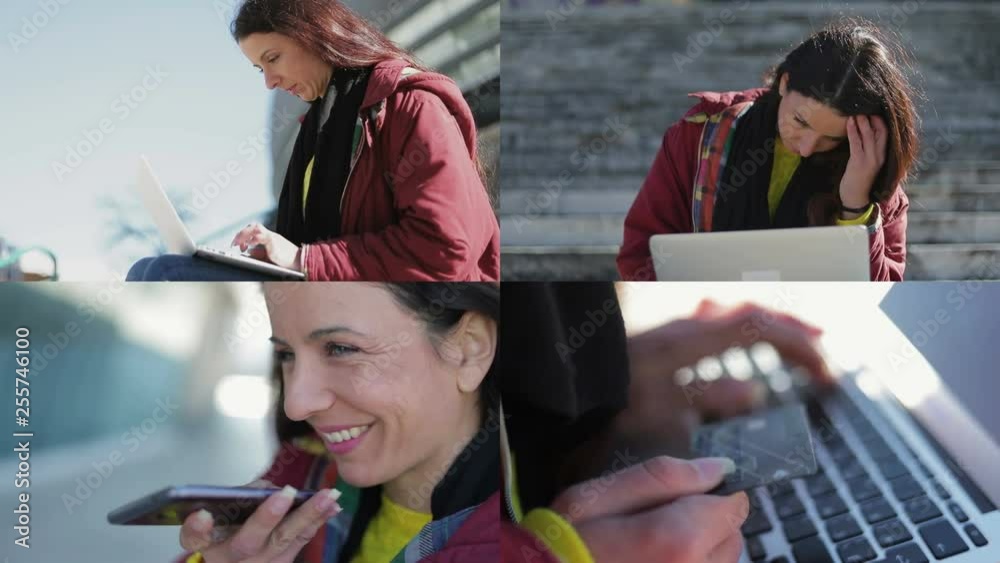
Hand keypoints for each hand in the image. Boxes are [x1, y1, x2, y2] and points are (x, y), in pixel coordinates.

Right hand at [179, 481, 341, 562]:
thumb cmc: (225, 537)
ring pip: (284, 541)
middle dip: (267, 516)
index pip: (195, 540)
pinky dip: (318, 521)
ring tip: (327, 495)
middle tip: (286, 492)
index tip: (203, 514)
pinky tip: (333, 505)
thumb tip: (265, 486)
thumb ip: (235, 500)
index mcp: (208, 546)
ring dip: (308, 515)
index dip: (197, 528)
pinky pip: (301, 541)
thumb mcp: (217, 522)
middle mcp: (231, 559)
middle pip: (247, 541)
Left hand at [231, 223, 301, 270]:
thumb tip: (248, 253)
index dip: (243, 235)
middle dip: (241, 234)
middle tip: (234, 243)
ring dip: (244, 235)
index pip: (254, 230)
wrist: (300, 262)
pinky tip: (248, 245)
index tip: (238, 244)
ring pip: (255, 228)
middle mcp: (271, 235)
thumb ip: (260, 254)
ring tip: (238, 244)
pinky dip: (252, 240)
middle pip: (253, 226)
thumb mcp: (270, 257)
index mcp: (270, 238)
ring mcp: (272, 237)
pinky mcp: (274, 241)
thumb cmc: (287, 261)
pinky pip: (261, 236)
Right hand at [550, 456, 748, 562]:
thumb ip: (662, 477)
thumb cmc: (563, 542)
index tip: (682, 494)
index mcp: (680, 539)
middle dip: (707, 523)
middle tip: (659, 522)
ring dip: (700, 552)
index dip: (709, 494)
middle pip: (732, 537)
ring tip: (654, 549)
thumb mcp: (599, 496)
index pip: (734, 505)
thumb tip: (719, 468)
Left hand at [613, 300, 830, 455]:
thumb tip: (753, 392)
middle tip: (822, 348)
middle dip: (792, 331)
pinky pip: (716, 319)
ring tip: (792, 339)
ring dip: (768, 325)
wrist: (572, 371)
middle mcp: (689, 322)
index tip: (823, 370)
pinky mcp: (666, 330)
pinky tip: (740, 334)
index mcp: (694, 338)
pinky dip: (741, 326)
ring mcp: (677, 322)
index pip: (761, 329)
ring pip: (735, 314)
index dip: (798, 346)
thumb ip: (710, 398)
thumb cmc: (612, 390)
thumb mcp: (662, 405)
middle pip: (753, 314)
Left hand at [839, 115, 887, 211]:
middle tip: (864, 105)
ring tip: (856, 110)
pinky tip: (849, 123)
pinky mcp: (859, 163)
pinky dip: (853, 132)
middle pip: (881, 131)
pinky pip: (857, 144)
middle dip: (874, 117)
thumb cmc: (858, 178)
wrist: (855, 198)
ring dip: (863, 122)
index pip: (886, 133)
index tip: (873, 108)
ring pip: (869, 136)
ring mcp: (871, 160)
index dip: (881, 120)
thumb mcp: (867, 162)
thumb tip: (865, 132)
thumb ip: (869, 149)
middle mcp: (880, 156)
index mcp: (883, 155)